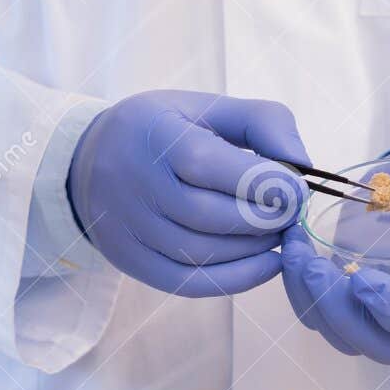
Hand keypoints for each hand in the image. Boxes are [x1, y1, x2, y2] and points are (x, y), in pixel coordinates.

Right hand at [67, 91, 309, 295]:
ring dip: (255, 249)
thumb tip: (302, 165)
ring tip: (275, 232)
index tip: (296, 187)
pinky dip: (237, 279)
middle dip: (266, 219)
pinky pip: (190, 283)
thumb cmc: (161, 130)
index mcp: (157, 138)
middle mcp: (137, 186)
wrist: (86, 161)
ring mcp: (130, 229)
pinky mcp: (131, 261)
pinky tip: (265, 263)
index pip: (214, 167)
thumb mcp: (207, 107)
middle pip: (213, 217)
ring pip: (204, 253)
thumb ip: (262, 122)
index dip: (266, 182)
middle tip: (290, 212)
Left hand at [281, 126, 389, 363]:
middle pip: (376, 346)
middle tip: (316, 266)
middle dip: (340, 314)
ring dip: (311, 302)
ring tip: (296, 255)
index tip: (368, 281)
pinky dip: (295, 286)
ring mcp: (376, 300)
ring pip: (337, 332)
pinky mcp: (344, 282)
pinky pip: (313, 307)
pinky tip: (290, 247)